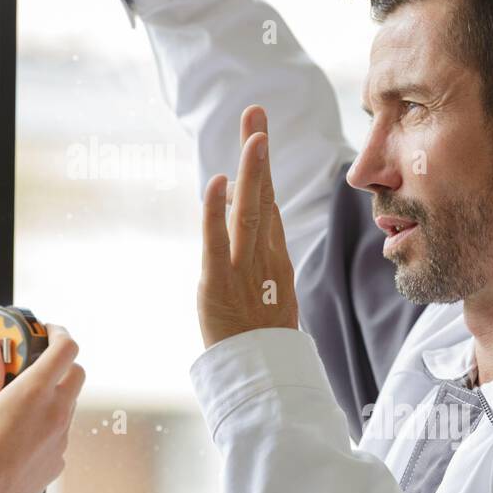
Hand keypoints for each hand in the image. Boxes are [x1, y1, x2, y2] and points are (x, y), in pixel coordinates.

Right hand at [0, 324, 85, 492]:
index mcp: (36, 392)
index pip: (66, 348)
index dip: (58, 333)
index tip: (45, 331)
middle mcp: (56, 412)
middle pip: (76, 373)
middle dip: (59, 362)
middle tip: (32, 364)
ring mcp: (60, 438)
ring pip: (68, 403)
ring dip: (52, 394)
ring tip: (19, 401)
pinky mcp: (57, 460)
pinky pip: (60, 431)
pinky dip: (47, 423)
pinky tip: (20, 432)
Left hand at [198, 106, 298, 347]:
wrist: (263, 378)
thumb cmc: (261, 338)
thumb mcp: (267, 292)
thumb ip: (262, 253)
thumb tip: (255, 212)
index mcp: (274, 258)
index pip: (269, 204)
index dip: (262, 168)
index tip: (257, 132)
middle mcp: (263, 256)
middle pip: (264, 196)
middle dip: (259, 154)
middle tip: (256, 113)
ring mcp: (243, 268)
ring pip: (250, 211)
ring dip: (251, 170)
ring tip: (254, 133)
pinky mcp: (218, 283)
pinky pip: (217, 242)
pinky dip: (217, 212)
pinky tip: (218, 183)